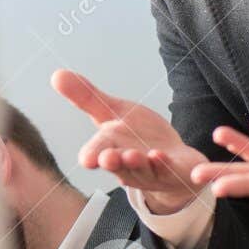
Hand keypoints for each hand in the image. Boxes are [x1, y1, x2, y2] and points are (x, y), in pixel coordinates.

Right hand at [52, 69, 206, 214]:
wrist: (172, 159)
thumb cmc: (137, 136)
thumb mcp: (112, 113)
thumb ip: (87, 97)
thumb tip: (56, 74)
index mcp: (112, 151)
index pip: (98, 154)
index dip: (93, 156)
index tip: (87, 159)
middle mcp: (133, 166)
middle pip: (124, 166)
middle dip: (119, 162)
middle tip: (112, 158)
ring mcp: (160, 171)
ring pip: (153, 170)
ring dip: (150, 165)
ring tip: (148, 155)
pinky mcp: (186, 172)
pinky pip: (190, 174)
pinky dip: (192, 172)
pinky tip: (190, 168)